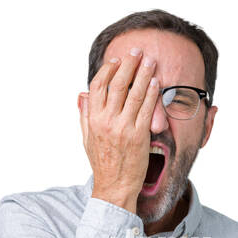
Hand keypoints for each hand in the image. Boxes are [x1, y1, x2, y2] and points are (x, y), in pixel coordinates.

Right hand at [78, 47, 159, 214]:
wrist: (114, 186)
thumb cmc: (102, 162)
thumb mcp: (87, 138)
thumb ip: (85, 115)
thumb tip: (81, 95)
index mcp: (93, 121)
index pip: (98, 87)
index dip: (108, 71)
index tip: (117, 61)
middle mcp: (107, 122)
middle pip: (118, 85)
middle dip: (128, 65)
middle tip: (137, 52)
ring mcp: (123, 128)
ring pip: (135, 93)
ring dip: (144, 74)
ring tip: (150, 61)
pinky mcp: (139, 135)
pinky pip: (147, 109)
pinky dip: (152, 93)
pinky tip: (156, 82)